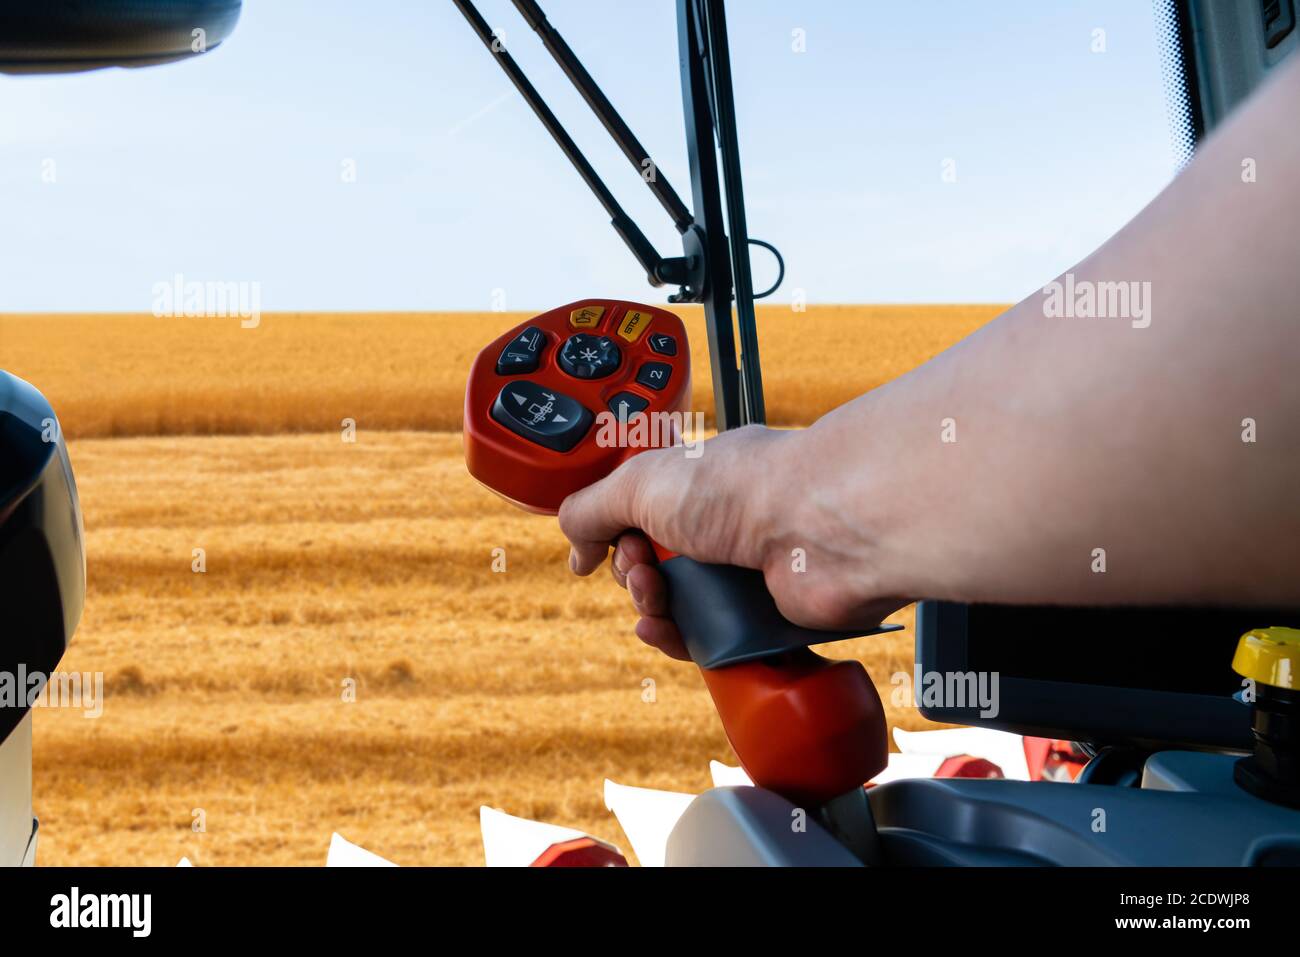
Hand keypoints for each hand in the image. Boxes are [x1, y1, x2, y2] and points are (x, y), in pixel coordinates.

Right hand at [558, 424, 906, 658]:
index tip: (595, 547)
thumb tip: (575, 548)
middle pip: (658, 563)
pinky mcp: (764, 617)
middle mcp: (726, 523)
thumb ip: (591, 508)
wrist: (818, 529)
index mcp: (699, 481)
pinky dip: (678, 639)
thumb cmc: (744, 489)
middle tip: (639, 565)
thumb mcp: (641, 481)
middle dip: (631, 570)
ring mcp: (746, 571)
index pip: (644, 511)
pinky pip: (709, 641)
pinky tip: (662, 630)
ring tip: (654, 598)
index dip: (615, 530)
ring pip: (680, 606)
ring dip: (651, 607)